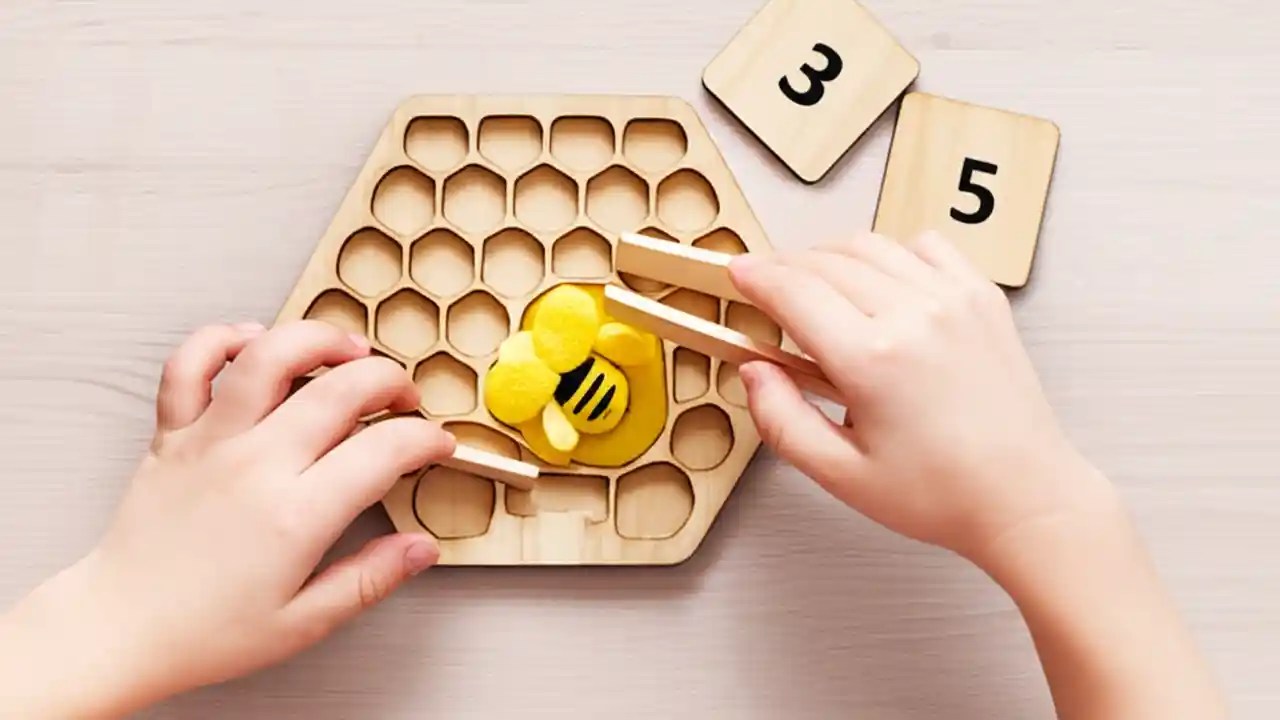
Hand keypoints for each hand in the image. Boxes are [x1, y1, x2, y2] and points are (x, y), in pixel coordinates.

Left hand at [0, 320, 453, 717]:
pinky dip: (224, 339)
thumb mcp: (304, 622)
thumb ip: (369, 579)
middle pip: (342, 388)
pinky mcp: (173, 434)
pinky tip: (256, 343)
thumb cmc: (203, 631)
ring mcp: (210, 441)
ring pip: (271, 355)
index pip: (385, 449)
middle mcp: (255, 465)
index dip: (426, 439)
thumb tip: (421, 549)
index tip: (436, 445)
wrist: (118, 629)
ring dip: (320, 340)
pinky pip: (191, 364)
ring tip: (348, 350)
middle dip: (391, 381)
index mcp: (296, 515)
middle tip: (404, 398)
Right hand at [730, 232, 1115, 564]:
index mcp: (872, 360)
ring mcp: (952, 299)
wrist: (1024, 497)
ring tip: (814, 285)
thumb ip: (782, 420)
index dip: (754, 276)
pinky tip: (879, 282)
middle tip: (766, 287)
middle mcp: (913, 315)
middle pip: (824, 261)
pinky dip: (889, 253)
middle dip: (784, 267)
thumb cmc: (939, 493)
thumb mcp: (840, 474)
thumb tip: (753, 371)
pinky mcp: (981, 297)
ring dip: (829, 256)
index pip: (793, 291)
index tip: (736, 273)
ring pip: (869, 245)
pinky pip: (923, 245)